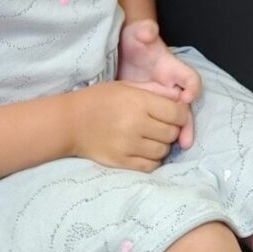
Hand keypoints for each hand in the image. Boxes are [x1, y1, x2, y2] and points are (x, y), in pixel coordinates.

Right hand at [68, 81, 191, 171]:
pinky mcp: (121, 162)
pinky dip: (152, 160)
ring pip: (163, 151)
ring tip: (151, 138)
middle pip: (172, 133)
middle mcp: (136, 124)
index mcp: (139, 102)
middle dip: (172, 130)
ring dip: (162, 146)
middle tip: (161, 126)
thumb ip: (155, 90)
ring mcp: (128, 145)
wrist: (70, 122)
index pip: (177, 113)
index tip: (175, 115)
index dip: (181, 115)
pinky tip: (145, 151)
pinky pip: (150, 166)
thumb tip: (182, 98)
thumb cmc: (100, 99)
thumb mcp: (127, 85)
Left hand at [117, 20, 201, 147]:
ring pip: (177, 119)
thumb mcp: (137, 34)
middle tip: (185, 138)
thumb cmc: (134, 42)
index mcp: (172, 68)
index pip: (190, 78)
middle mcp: (172, 86)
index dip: (192, 87)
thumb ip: (144, 30)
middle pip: (187, 106)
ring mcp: (162, 100)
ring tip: (179, 147)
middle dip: (188, 122)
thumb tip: (149, 30)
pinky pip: (163, 124)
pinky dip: (163, 135)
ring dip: (181, 132)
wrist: (121, 52)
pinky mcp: (151, 110)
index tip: (187, 97)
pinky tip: (158, 148)